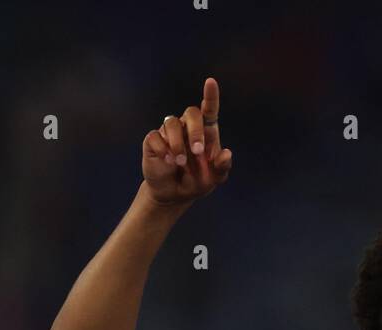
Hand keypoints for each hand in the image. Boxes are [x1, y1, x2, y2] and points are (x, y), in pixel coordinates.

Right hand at [141, 76, 231, 205]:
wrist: (173, 195)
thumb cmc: (195, 182)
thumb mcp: (212, 179)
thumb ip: (221, 168)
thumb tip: (227, 154)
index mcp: (205, 132)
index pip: (209, 109)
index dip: (210, 96)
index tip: (210, 82)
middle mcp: (187, 128)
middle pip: (191, 113)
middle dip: (196, 131)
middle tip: (198, 152)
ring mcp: (170, 132)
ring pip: (171, 122)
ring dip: (177, 144)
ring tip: (179, 163)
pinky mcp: (154, 141)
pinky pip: (155, 137)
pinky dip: (162, 150)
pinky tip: (167, 162)